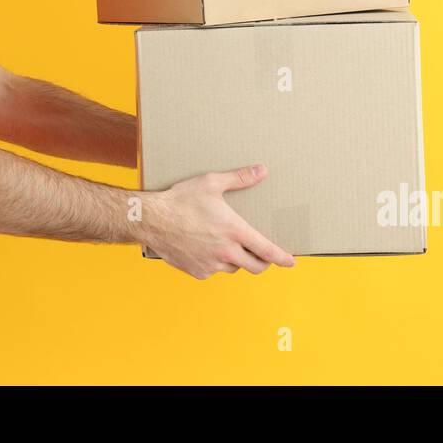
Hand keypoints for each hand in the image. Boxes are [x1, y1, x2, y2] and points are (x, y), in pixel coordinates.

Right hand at [141, 164, 296, 278]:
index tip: (291, 262)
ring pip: (234, 268)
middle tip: (261, 254)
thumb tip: (262, 171)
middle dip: (262, 262)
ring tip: (227, 245)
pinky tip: (205, 248)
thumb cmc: (180, 200)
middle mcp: (225, 252)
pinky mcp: (197, 272)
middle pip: (255, 266)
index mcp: (233, 231)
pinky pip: (213, 271)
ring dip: (236, 260)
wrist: (151, 220)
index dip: (282, 258)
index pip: (266, 250)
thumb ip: (240, 179)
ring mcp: (211, 265)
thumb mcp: (211, 184)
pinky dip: (215, 263)